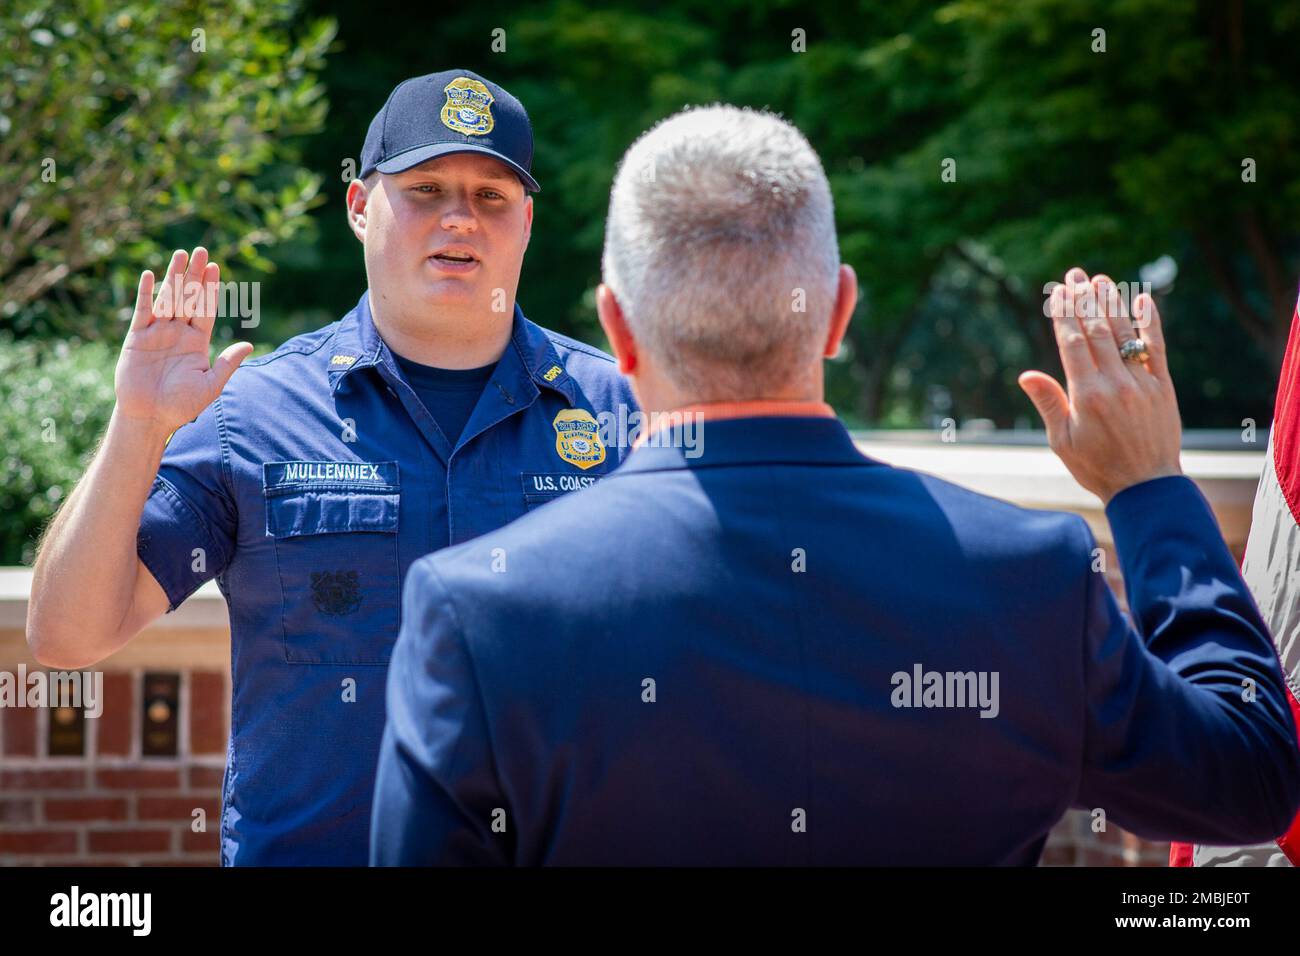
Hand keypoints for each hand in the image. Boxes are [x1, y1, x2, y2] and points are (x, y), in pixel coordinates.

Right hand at [114, 247, 253, 433]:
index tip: (215, 267)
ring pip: (168, 299)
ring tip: (180, 254)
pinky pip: (143, 311)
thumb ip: (228, 364)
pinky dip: (147, 294)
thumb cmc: (182, 405)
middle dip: (194, 275)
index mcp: (198, 342)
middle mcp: (179, 333)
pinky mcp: (137, 338)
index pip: (206, 309)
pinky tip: (151, 275)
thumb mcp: (211, 385)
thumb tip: (250, 344)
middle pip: (188, 298)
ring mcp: (158, 333)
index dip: (210, 289)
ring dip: (174, 277)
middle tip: (201, 250)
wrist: (151, 417)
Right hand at [1018, 267, 1182, 502]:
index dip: (1063, 315)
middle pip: (1097, 331)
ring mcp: (1141, 382)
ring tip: (1100, 280)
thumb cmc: (1096, 467)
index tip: (1057, 292)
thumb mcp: (1062, 440)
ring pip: (1124, 333)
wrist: (1146, 486)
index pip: (1072, 344)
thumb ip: (1048, 402)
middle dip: (1083, 300)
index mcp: (1086, 395)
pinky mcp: (1162, 386)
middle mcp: (1114, 383)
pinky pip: (1156, 347)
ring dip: (1111, 303)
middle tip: (1074, 274)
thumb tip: (1026, 374)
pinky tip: (1142, 299)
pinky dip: (1150, 322)